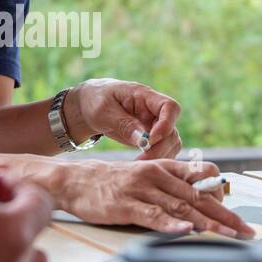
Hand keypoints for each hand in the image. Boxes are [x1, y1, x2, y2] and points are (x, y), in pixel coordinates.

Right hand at [55, 158, 250, 236]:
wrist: (74, 180)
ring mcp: (141, 190)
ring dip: (207, 223)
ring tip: (228, 235)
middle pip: (198, 196)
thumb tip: (198, 202)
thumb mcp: (144, 177)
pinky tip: (186, 232)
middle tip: (247, 231)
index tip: (239, 214)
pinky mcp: (125, 206)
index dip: (223, 194)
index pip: (203, 176)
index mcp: (164, 167)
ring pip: (180, 207)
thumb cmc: (111, 183)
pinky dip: (170, 225)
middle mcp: (156, 176)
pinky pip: (152, 216)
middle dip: (225, 216)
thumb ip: (169, 186)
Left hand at [66, 78, 182, 158]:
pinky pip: (162, 151)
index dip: (166, 124)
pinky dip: (155, 160)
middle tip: (140, 160)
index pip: (170, 107)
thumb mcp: (104, 110)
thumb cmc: (96, 101)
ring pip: (171, 144)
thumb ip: (123, 123)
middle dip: (159, 148)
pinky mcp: (150, 139)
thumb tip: (143, 140)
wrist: (89, 106)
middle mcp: (154, 112)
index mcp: (145, 96)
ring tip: (137, 164)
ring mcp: (153, 126)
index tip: (150, 139)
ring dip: (159, 157)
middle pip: (172, 131)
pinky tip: (138, 165)